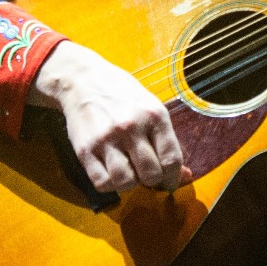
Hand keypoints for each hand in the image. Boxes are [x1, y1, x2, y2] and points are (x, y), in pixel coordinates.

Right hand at [32, 41, 190, 192]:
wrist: (82, 80)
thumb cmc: (122, 95)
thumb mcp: (151, 108)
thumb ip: (166, 140)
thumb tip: (184, 175)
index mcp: (154, 115)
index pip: (171, 159)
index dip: (175, 177)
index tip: (171, 181)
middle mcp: (131, 127)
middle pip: (151, 174)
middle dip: (153, 180)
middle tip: (148, 174)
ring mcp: (106, 139)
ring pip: (126, 182)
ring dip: (131, 184)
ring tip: (129, 172)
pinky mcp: (85, 150)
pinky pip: (102, 183)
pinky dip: (110, 185)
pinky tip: (112, 173)